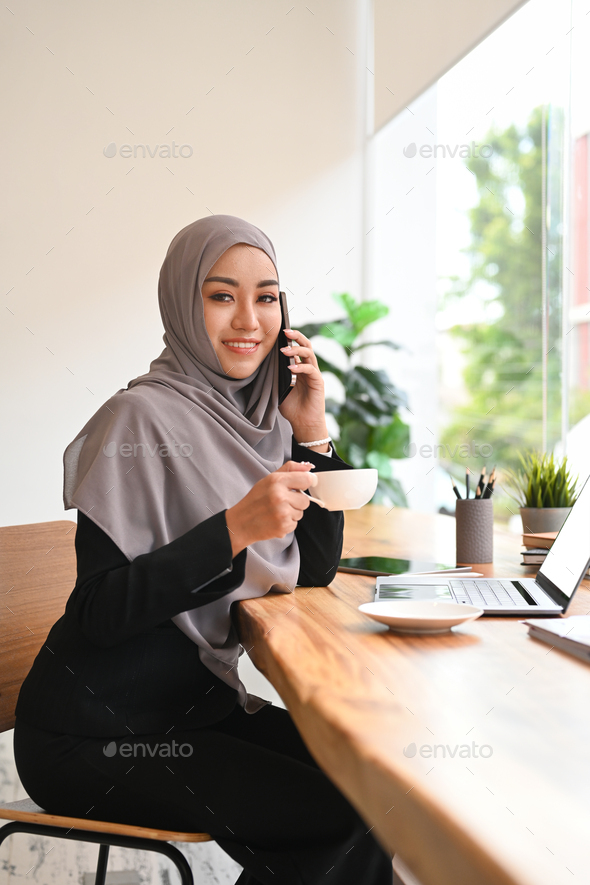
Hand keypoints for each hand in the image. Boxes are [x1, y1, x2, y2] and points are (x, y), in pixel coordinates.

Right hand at [225, 461, 317, 556]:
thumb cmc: (256, 500)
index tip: (303, 486)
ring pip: (301, 513)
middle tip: (283, 502)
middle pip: (306, 500)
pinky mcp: (283, 527)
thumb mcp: (269, 479)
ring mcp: (282, 513)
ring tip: (277, 511)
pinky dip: (287, 523)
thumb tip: (308, 466)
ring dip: (292, 513)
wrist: (241, 522)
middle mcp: (280, 496)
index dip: (307, 483)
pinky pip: (295, 524)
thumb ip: (290, 469)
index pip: (306, 479)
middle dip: (297, 502)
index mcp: (277, 481)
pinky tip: (275, 520)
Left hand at [278, 329, 328, 449]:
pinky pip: (311, 370)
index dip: (290, 339)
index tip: (279, 332)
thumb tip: (263, 365)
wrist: (303, 424)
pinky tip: (291, 368)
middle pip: (306, 346)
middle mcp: (308, 369)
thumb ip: (276, 377)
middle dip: (296, 337)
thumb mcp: (279, 389)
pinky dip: (301, 367)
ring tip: (284, 350)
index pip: (297, 349)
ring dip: (297, 350)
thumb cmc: (292, 408)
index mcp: (299, 368)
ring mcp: (314, 375)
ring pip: (310, 354)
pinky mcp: (318, 383)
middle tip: (285, 332)